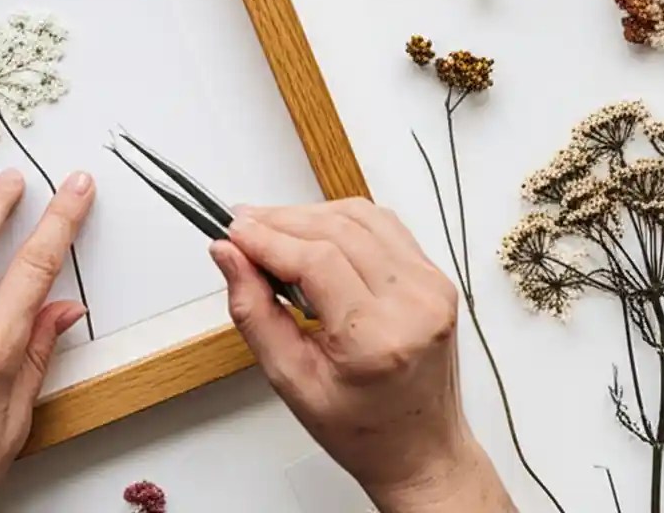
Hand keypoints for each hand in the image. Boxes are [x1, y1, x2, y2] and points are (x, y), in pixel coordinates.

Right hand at [210, 199, 514, 512]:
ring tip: (271, 230)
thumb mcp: (290, 380)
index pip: (315, 260)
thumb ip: (254, 312)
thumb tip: (228, 256)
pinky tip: (314, 234)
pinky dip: (341, 221)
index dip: (266, 238)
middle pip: (337, 229)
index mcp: (377, 338)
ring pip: (361, 217)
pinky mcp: (435, 278)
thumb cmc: (362, 429)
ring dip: (309, 215)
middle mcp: (413, 304)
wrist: (420, 449)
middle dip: (280, 220)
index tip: (232, 233)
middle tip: (241, 227)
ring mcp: (431, 287)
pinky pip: (384, 226)